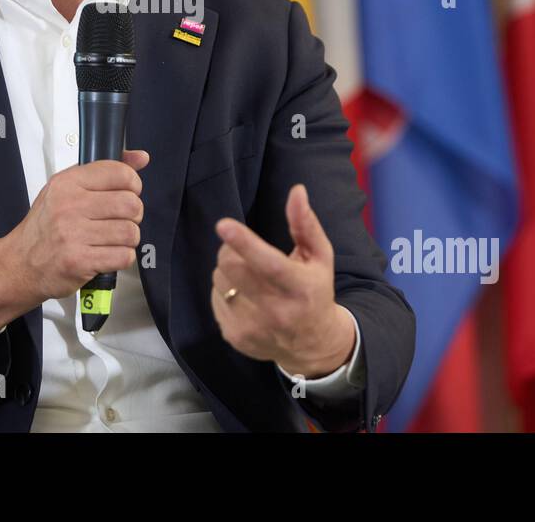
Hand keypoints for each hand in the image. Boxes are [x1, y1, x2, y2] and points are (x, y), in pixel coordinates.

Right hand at [6, 149, 148, 303]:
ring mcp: (73, 234)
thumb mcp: (66, 189)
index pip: (120, 173)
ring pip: (130, 232)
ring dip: (128, 239)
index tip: (128, 192)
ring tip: (112, 239)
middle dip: (134, 215)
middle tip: (120, 220)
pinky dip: (122, 257)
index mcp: (68, 183)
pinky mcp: (79, 261)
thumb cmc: (45, 226)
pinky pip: (124, 256)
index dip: (133, 184)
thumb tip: (141, 157)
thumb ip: (104, 171)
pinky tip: (107, 254)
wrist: (20, 263)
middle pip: (131, 204)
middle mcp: (69, 206)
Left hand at [210, 183, 354, 377]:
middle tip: (242, 251)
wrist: (312, 344)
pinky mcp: (235, 337)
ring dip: (228, 271)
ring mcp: (253, 328)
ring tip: (248, 276)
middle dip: (231, 251)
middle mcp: (277, 311)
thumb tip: (297, 190)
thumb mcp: (320, 256)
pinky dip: (224, 291)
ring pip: (219, 281)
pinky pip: (214, 299)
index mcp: (300, 288)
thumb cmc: (315, 290)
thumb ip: (306, 224)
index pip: (269, 264)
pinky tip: (244, 297)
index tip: (224, 225)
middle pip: (233, 268)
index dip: (245, 243)